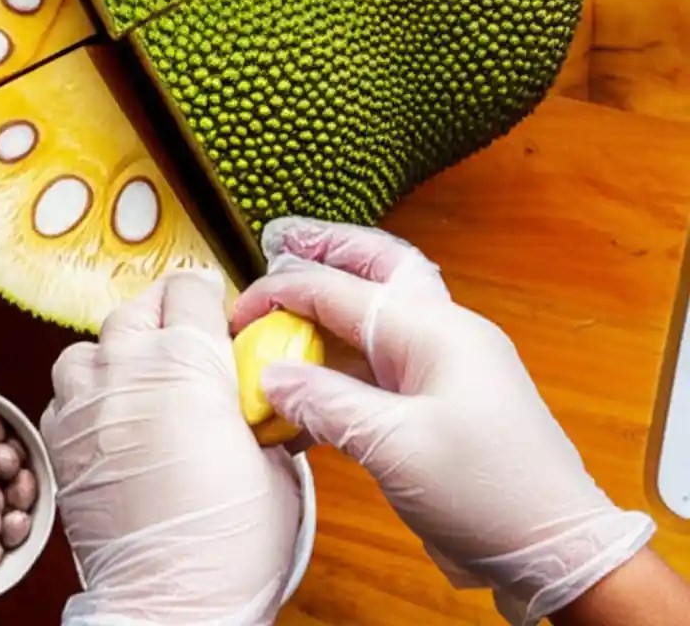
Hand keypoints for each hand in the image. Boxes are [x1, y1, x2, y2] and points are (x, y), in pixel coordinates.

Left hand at [43, 270, 301, 624]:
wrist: (170, 601)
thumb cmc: (230, 542)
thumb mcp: (274, 463)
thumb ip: (258, 408)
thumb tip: (259, 391)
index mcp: (189, 362)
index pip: (188, 288)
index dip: (207, 301)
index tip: (219, 322)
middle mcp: (128, 369)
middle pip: (136, 307)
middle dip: (163, 320)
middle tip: (186, 352)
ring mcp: (85, 403)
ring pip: (89, 345)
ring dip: (116, 355)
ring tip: (141, 386)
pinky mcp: (58, 440)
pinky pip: (64, 393)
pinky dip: (86, 398)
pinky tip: (112, 424)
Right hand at [232, 217, 654, 624]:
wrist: (552, 548)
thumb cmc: (487, 492)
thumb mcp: (395, 446)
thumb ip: (326, 403)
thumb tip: (270, 376)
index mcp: (434, 330)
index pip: (339, 290)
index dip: (280, 294)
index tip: (234, 316)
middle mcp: (442, 335)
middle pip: (379, 269)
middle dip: (329, 249)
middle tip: (282, 238)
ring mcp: (444, 369)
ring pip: (380, 314)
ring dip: (334, 303)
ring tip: (291, 294)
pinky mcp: (438, 405)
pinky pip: (381, 365)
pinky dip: (342, 361)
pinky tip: (311, 378)